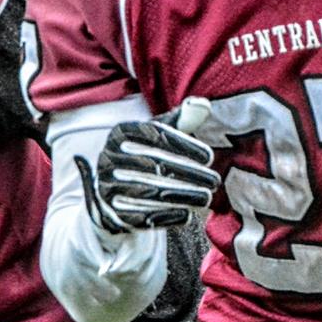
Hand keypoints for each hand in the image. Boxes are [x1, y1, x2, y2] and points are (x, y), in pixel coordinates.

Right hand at [76, 96, 218, 233]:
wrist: (114, 193)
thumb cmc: (146, 155)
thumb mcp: (158, 135)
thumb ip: (181, 120)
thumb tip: (204, 105)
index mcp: (120, 132)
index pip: (154, 135)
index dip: (184, 146)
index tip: (208, 157)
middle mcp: (109, 157)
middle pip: (153, 164)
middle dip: (188, 173)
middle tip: (213, 181)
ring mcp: (107, 186)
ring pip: (148, 191)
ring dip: (181, 196)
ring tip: (206, 198)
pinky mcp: (112, 212)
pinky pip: (140, 216)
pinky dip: (166, 216)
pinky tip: (187, 215)